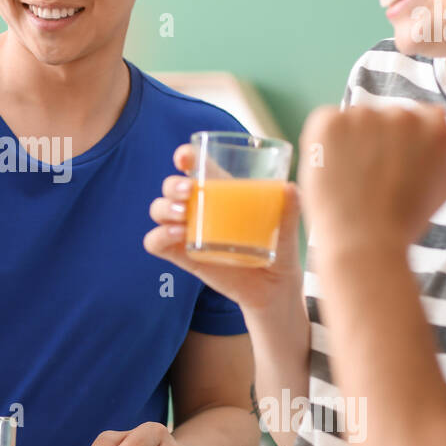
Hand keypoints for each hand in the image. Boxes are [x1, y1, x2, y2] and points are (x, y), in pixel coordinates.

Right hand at [143, 143, 302, 311]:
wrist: (273, 289)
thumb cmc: (279, 250)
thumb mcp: (287, 229)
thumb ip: (289, 209)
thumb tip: (290, 188)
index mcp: (221, 191)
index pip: (195, 166)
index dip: (185, 157)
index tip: (185, 157)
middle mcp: (199, 208)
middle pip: (171, 186)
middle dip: (173, 184)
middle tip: (188, 191)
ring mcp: (187, 232)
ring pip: (159, 210)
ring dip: (165, 208)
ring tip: (183, 216)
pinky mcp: (182, 256)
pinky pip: (156, 243)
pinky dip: (159, 236)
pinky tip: (177, 236)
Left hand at [297, 105, 445, 251]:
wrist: (364, 242)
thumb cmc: (402, 223)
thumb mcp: (441, 186)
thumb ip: (441, 153)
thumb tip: (436, 131)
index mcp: (436, 126)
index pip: (416, 119)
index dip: (400, 144)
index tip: (392, 165)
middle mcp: (403, 114)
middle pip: (385, 117)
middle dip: (376, 140)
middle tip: (367, 177)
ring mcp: (366, 115)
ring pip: (355, 120)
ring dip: (350, 140)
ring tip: (349, 179)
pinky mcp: (331, 123)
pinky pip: (325, 124)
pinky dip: (323, 143)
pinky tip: (331, 171)